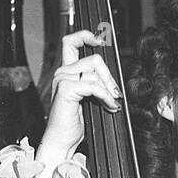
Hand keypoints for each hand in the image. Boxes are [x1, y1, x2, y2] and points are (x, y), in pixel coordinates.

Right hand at [35, 28, 121, 166]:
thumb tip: (112, 79)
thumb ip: (96, 85)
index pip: (71, 42)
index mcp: (66, 72)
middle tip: (116, 92)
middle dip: (109, 75)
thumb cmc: (72, 124)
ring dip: (109, 88)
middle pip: (93, 58)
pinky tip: (109, 106)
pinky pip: (93, 85)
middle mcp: (63, 72)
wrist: (61, 141)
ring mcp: (63, 79)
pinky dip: (105, 96)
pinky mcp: (66, 89)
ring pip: (95, 71)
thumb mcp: (88, 100)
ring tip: (112, 103)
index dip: (86, 36)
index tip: (101, 41)